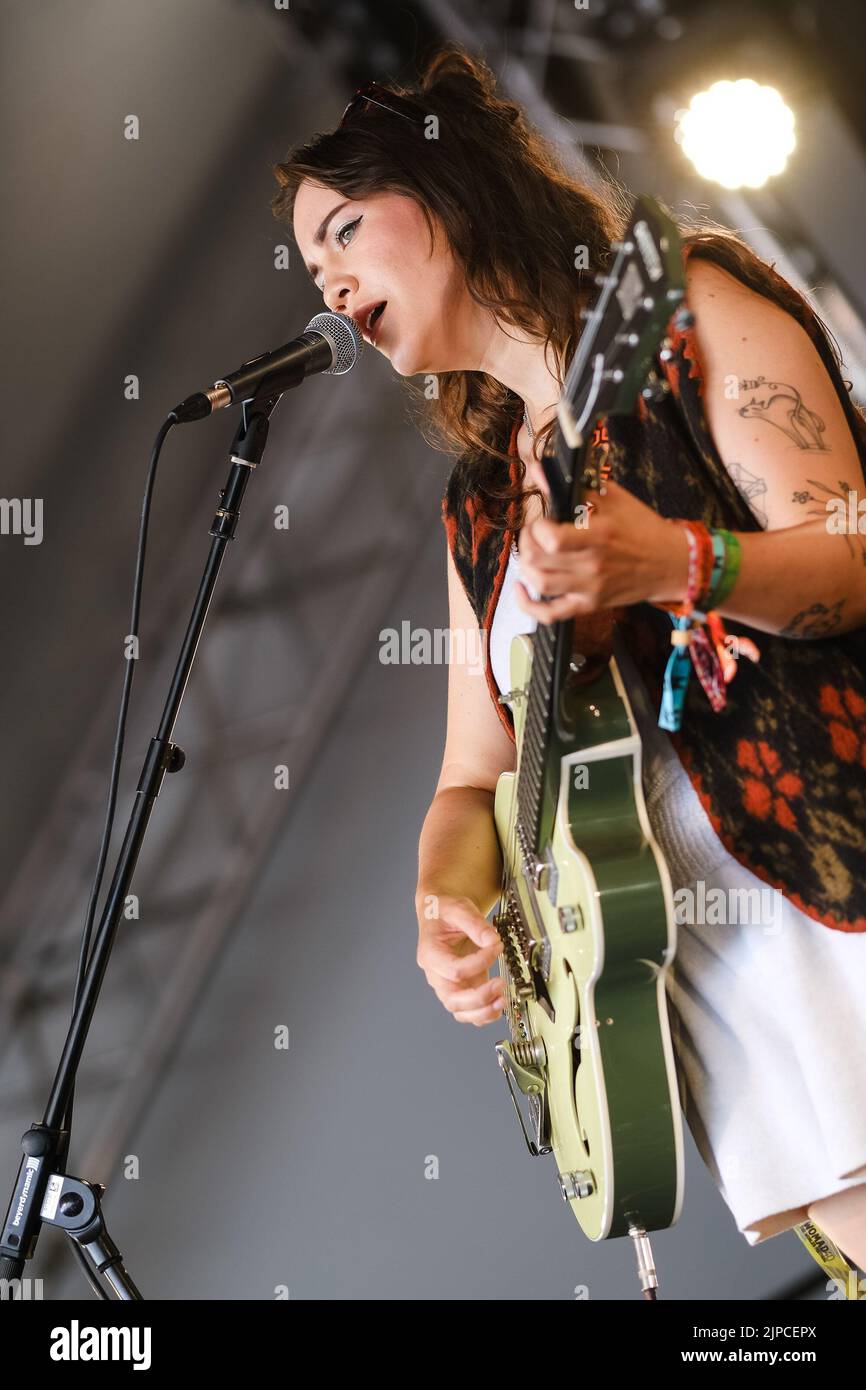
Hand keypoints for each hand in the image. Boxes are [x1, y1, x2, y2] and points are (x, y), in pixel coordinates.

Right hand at [416, 892, 504, 1025]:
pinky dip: (483, 1013)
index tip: (497, 946)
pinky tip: (498, 1003)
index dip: (480, 962)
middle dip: (479, 997)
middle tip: (501, 984)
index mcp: (430, 954)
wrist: (441, 912)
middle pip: (453, 999)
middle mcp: (436, 974)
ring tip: (502, 1001)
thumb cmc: (445, 911)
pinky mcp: (461, 987)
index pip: (454, 970)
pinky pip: (468, 1011)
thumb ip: (475, 924)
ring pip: (459, 1011)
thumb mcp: (459, 908)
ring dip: (482, 1011)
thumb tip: (492, 940)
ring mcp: (447, 984)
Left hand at [514, 481, 688, 623]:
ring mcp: (590, 588)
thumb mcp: (615, 499)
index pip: (552, 539)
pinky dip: (529, 605)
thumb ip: (577, 486)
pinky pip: (551, 614)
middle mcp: (592, 565)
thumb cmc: (644, 529)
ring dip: (526, 567)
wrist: (671, 564)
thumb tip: (541, 469)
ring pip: (540, 584)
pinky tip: (522, 589)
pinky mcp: (589, 605)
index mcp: (599, 536)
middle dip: (528, 541)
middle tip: (535, 532)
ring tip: (533, 553)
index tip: (544, 518)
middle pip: (538, 561)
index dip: (538, 527)